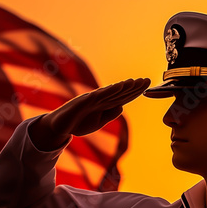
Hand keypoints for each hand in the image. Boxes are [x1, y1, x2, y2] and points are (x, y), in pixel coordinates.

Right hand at [30, 78, 150, 149]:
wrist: (60, 127)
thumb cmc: (79, 123)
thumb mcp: (99, 122)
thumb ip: (110, 114)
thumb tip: (122, 106)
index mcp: (105, 104)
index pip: (123, 97)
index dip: (135, 91)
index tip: (147, 85)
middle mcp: (99, 99)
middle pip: (119, 92)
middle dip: (133, 87)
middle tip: (147, 80)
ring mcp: (91, 99)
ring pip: (109, 92)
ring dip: (122, 87)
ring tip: (133, 82)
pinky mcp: (82, 102)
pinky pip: (96, 96)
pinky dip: (107, 91)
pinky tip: (117, 87)